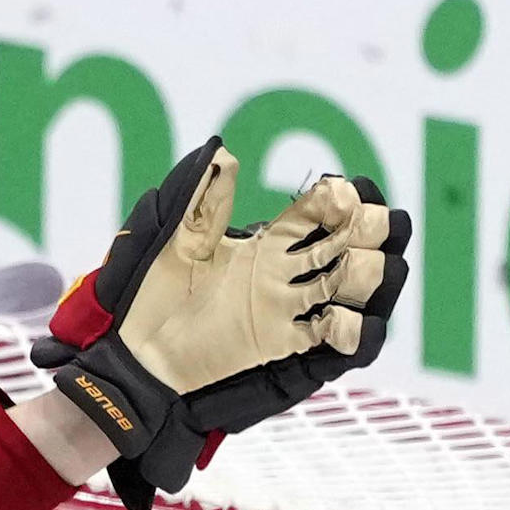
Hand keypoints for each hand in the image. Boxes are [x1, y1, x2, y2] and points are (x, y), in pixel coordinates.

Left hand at [47, 138, 406, 509]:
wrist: (137, 356)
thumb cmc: (151, 297)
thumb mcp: (174, 245)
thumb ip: (199, 201)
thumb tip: (220, 152)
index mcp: (271, 240)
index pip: (332, 206)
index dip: (347, 195)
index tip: (337, 194)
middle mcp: (291, 270)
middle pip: (363, 237)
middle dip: (372, 226)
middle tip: (351, 228)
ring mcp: (293, 308)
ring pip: (364, 282)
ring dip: (369, 273)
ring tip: (344, 271)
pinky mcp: (287, 346)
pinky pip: (345, 340)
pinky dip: (354, 329)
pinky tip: (338, 322)